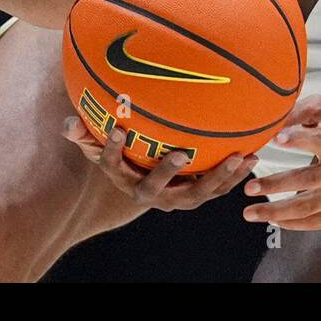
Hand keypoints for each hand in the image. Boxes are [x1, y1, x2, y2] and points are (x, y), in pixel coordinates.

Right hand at [63, 116, 256, 210]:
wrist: (141, 183)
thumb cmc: (122, 156)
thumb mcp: (99, 145)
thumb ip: (84, 134)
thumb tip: (67, 123)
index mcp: (121, 176)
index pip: (111, 163)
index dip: (111, 149)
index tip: (118, 128)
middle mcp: (147, 192)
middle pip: (157, 188)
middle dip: (168, 172)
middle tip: (182, 153)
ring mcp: (173, 197)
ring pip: (196, 194)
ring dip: (218, 178)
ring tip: (239, 158)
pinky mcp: (195, 196)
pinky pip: (217, 190)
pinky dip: (235, 176)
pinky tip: (253, 156)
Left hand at [240, 95, 320, 229]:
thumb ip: (300, 112)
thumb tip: (272, 122)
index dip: (299, 139)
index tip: (275, 139)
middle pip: (310, 179)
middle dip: (277, 184)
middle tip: (249, 187)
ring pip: (309, 206)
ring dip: (277, 211)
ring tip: (250, 212)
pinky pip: (315, 222)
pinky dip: (291, 222)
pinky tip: (272, 218)